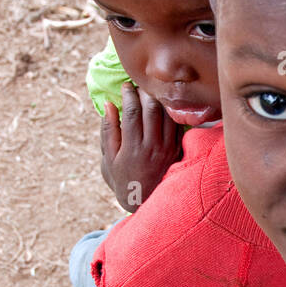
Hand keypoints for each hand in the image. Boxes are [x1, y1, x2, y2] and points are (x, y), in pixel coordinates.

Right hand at [100, 83, 183, 211]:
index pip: (132, 112)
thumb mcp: (108, 158)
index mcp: (132, 147)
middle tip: (139, 85)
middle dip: (144, 91)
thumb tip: (109, 104)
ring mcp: (167, 148)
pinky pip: (177, 124)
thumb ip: (108, 130)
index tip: (125, 86)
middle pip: (152, 109)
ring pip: (167, 114)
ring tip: (151, 92)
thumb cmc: (122, 178)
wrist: (143, 201)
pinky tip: (163, 106)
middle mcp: (152, 147)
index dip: (128, 95)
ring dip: (159, 99)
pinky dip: (170, 111)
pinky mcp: (177, 150)